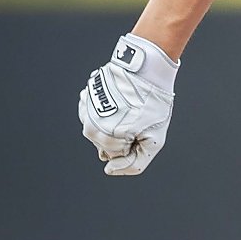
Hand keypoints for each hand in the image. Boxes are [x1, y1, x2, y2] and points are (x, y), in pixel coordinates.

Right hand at [77, 34, 178, 175]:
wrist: (146, 68)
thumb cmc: (152, 104)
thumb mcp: (154, 140)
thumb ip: (134, 164)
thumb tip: (110, 170)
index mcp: (105, 138)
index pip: (120, 156)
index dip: (136, 142)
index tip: (143, 126)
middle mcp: (89, 126)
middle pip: (109, 144)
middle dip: (125, 134)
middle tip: (138, 116)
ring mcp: (85, 110)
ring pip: (102, 128)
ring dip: (116, 121)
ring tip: (129, 106)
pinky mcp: (86, 97)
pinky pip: (97, 113)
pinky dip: (109, 109)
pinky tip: (120, 99)